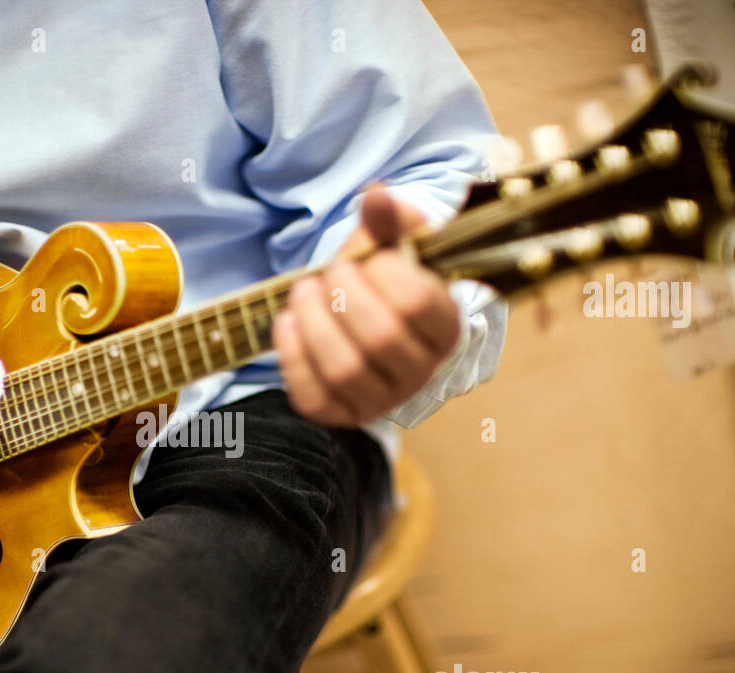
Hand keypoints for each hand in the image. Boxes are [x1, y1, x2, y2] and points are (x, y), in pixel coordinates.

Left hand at [274, 188, 460, 426]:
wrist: (355, 319)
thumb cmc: (379, 280)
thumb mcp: (389, 245)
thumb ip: (388, 219)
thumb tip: (376, 194)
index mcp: (444, 327)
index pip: (418, 303)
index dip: (383, 273)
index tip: (366, 259)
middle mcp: (420, 372)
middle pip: (381, 337)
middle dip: (343, 296)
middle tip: (329, 274)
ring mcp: (381, 400)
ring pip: (345, 370)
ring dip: (315, 323)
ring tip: (303, 292)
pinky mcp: (340, 415)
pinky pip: (313, 396)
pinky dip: (293, 356)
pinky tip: (289, 322)